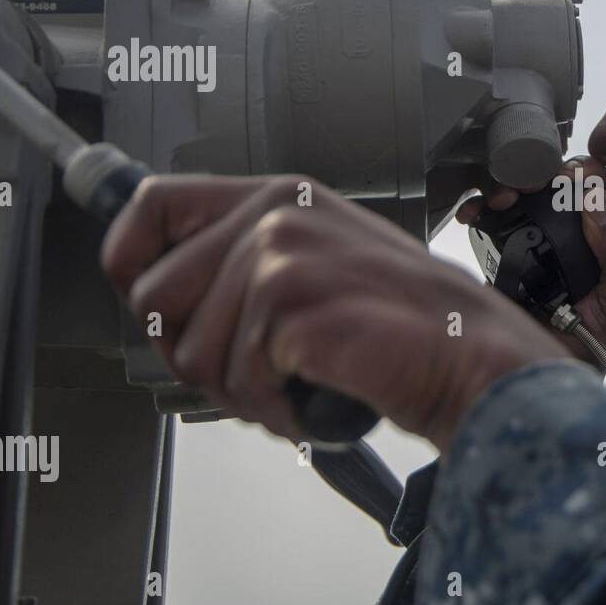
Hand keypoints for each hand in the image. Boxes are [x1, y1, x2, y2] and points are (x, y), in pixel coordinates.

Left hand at [100, 174, 570, 451]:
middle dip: (197, 356)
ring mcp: (282, 254)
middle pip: (155, 298)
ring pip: (192, 354)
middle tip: (261, 367)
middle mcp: (276, 213)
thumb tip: (163, 294)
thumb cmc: (409, 327)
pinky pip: (238, 380)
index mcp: (280, 196)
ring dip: (244, 392)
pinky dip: (277, 409)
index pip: (152, 205)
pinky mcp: (292, 302)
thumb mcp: (325, 262)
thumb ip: (251, 259)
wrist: (475, 359)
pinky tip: (320, 393)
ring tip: (303, 381)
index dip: (130, 263)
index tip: (147, 302)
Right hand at [455, 155, 605, 368]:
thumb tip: (597, 199)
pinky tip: (476, 212)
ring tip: (502, 199)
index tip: (569, 177)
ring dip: (508, 184)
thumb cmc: (593, 339)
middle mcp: (573, 230)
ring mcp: (536, 236)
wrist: (543, 376)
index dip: (586, 173)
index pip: (602, 186)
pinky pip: (490, 214)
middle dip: (540, 174)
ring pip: (522, 190)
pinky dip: (479, 204)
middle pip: (556, 180)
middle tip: (527, 187)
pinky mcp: (503, 247)